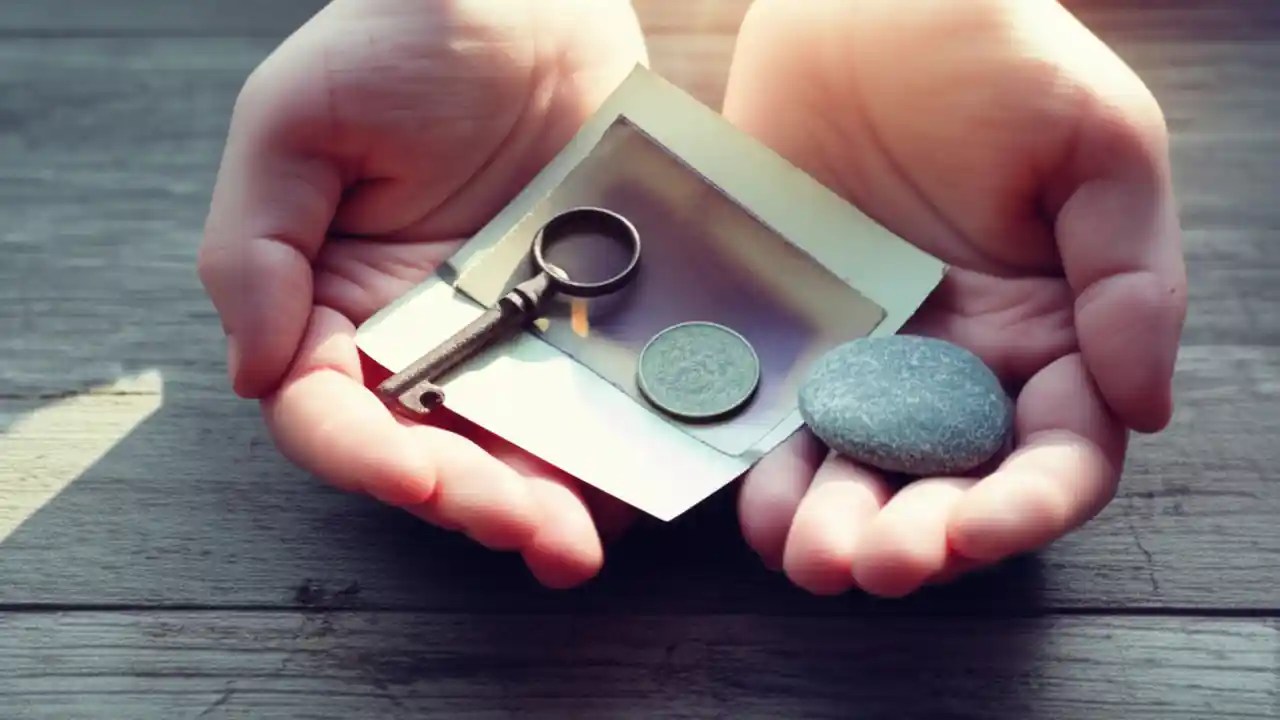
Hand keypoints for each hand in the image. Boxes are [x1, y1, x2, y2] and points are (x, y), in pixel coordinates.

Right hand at [197, 0, 647, 587]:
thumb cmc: (398, 40)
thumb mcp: (293, 123)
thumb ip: (253, 249)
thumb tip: (253, 371)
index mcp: (337, 305)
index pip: (331, 416)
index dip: (367, 460)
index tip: (417, 479)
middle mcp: (422, 338)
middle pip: (436, 453)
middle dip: (477, 504)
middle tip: (533, 536)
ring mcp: (512, 335)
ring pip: (522, 448)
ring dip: (551, 506)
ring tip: (582, 545)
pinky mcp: (588, 319)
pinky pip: (601, 403)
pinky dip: (618, 452)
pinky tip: (642, 485)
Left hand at [725, 0, 1187, 596]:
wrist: (859, 4)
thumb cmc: (994, 53)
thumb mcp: (1097, 144)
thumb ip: (1131, 276)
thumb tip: (1147, 407)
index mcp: (1050, 333)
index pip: (1056, 453)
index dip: (1025, 507)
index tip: (977, 530)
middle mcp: (959, 362)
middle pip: (949, 485)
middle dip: (917, 535)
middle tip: (876, 562)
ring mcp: (868, 354)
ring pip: (858, 470)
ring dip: (837, 525)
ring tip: (810, 556)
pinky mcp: (791, 333)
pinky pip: (778, 419)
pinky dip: (767, 472)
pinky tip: (755, 507)